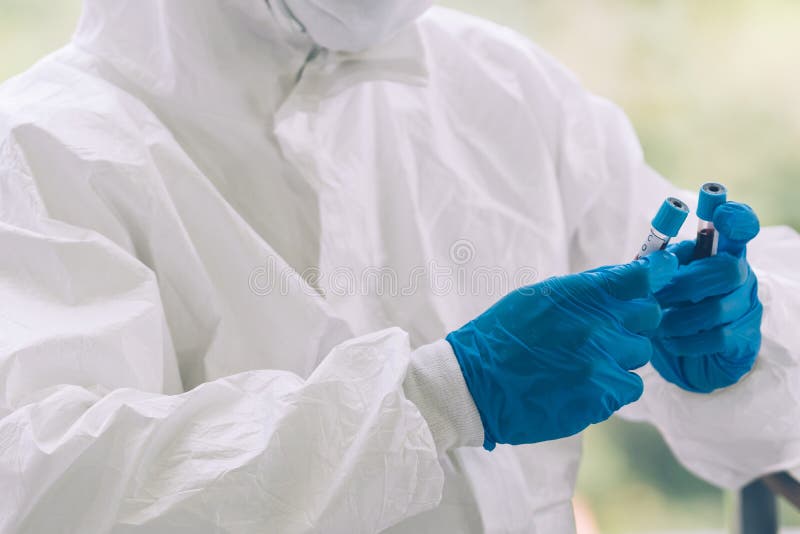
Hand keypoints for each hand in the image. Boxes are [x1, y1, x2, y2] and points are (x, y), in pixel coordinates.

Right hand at [446, 252, 676, 449]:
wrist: (474, 385)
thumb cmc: (502, 338)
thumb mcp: (537, 297)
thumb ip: (584, 290)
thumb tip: (624, 277)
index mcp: (579, 295)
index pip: (641, 277)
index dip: (659, 272)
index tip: (665, 270)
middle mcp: (596, 326)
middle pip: (649, 317)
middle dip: (634, 321)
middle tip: (609, 330)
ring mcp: (601, 364)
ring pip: (640, 355)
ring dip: (621, 357)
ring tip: (587, 362)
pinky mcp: (600, 398)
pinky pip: (629, 388)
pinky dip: (614, 387)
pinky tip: (586, 385)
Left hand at [651, 202, 762, 392]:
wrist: (683, 357)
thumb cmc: (669, 310)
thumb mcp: (655, 282)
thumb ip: (654, 265)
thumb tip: (653, 259)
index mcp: (719, 253)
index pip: (740, 226)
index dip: (735, 219)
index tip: (719, 216)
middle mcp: (740, 274)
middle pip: (726, 270)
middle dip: (684, 285)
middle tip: (657, 298)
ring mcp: (746, 306)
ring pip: (718, 308)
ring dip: (679, 319)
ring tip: (657, 326)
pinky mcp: (746, 338)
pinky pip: (719, 337)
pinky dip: (688, 341)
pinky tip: (671, 342)